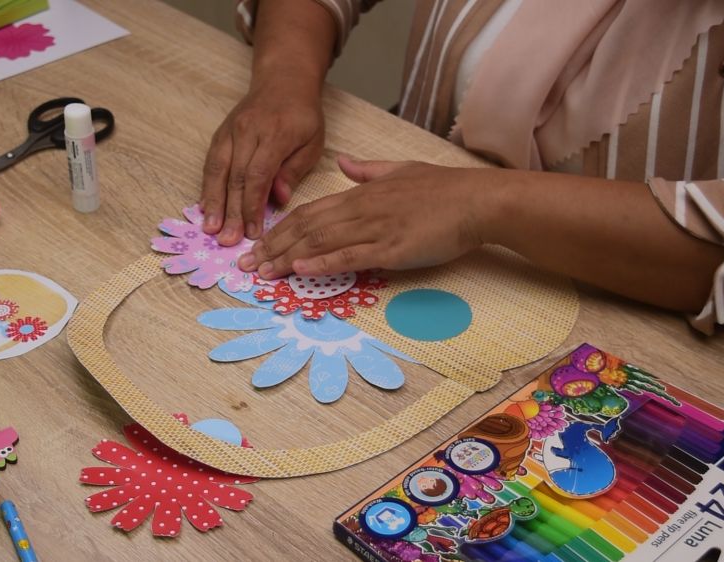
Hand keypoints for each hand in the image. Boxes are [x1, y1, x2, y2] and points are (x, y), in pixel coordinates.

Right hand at [199, 78, 324, 245]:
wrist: (283, 80)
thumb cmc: (302, 115)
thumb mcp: (312, 141)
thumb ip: (294, 169)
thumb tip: (279, 198)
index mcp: (275, 134)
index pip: (258, 175)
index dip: (252, 206)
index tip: (252, 231)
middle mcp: (248, 132)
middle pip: (235, 177)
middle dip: (230, 212)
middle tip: (227, 240)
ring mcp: (231, 131)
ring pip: (217, 170)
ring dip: (213, 202)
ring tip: (209, 228)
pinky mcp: (221, 134)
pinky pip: (211, 162)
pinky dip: (207, 186)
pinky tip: (205, 207)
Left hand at [238, 156, 488, 277]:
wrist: (477, 200)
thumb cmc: (443, 189)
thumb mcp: (400, 169)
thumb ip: (368, 170)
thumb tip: (344, 162)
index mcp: (361, 194)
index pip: (309, 212)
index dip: (279, 229)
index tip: (259, 244)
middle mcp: (361, 209)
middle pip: (306, 228)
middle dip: (273, 247)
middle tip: (247, 265)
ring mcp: (375, 229)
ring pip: (321, 242)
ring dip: (288, 258)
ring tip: (262, 272)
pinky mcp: (392, 249)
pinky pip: (351, 256)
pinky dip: (323, 263)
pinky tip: (301, 270)